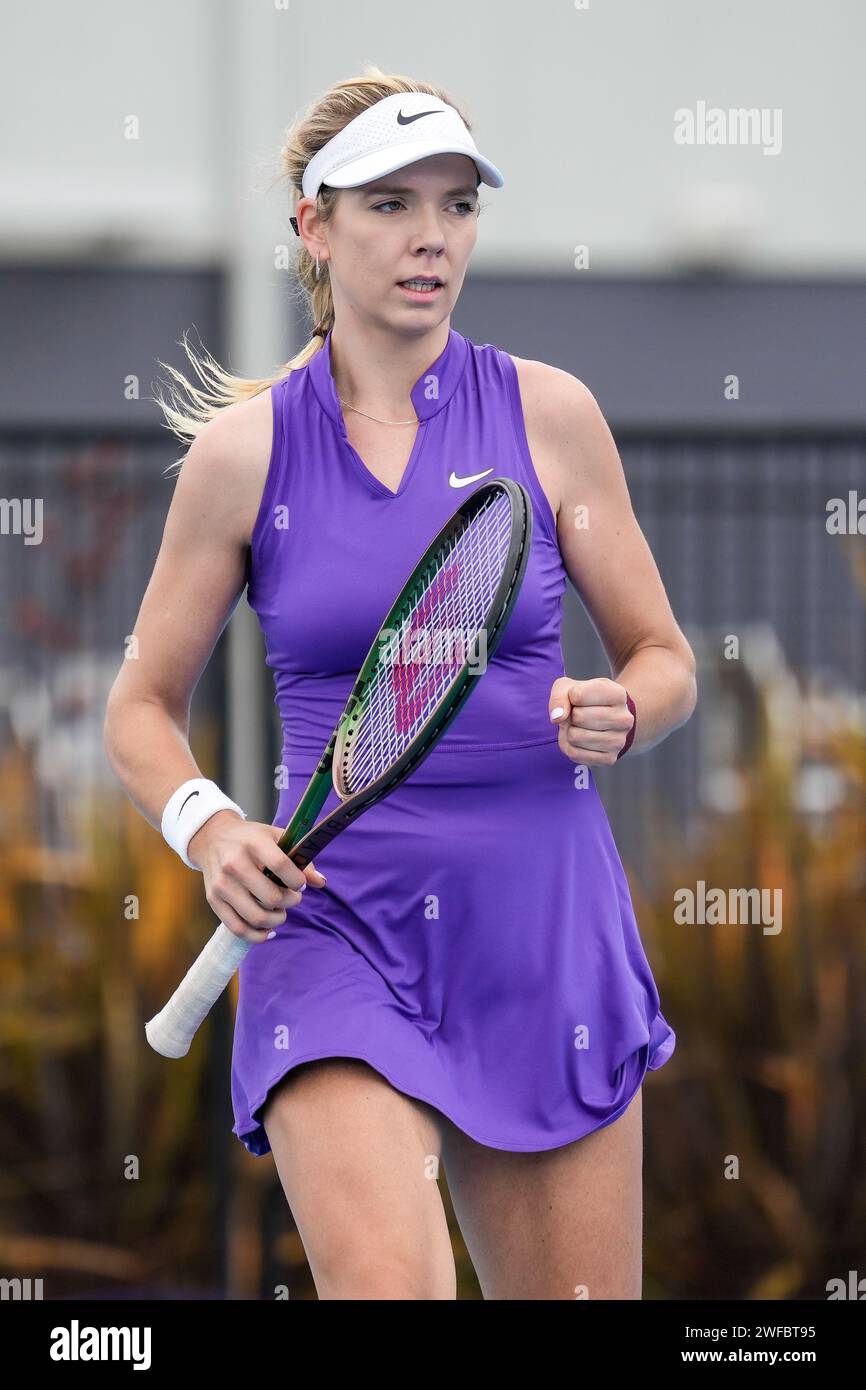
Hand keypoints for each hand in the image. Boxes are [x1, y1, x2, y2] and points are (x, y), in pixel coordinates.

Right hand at [189, 810, 326, 942]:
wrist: (212, 838)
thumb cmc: (250, 839)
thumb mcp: (276, 838)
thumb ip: (299, 859)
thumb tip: (321, 882)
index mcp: (253, 843)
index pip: (281, 866)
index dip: (298, 880)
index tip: (300, 884)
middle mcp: (234, 864)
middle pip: (271, 897)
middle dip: (291, 902)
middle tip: (293, 898)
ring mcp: (222, 884)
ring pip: (256, 917)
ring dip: (277, 920)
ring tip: (280, 912)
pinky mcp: (214, 900)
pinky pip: (238, 928)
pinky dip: (258, 935)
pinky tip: (269, 930)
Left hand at [548, 676, 634, 766]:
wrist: (604, 719)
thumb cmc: (585, 700)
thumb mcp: (570, 688)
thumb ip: (559, 696)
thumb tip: (557, 717)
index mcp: (618, 694)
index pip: (578, 696)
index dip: (570, 697)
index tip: (578, 699)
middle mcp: (624, 718)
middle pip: (578, 717)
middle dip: (571, 716)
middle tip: (578, 715)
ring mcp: (619, 741)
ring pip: (575, 737)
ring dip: (569, 731)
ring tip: (579, 727)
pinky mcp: (609, 758)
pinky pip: (575, 754)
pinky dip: (570, 747)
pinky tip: (579, 740)